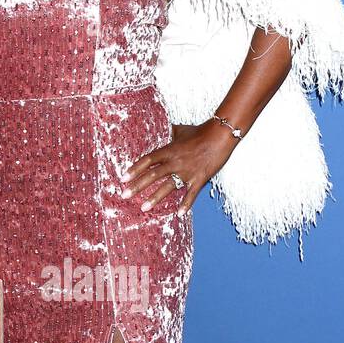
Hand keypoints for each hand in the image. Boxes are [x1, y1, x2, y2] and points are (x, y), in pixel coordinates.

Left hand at [121, 120, 238, 214]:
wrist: (220, 135)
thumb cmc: (200, 131)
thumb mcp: (181, 130)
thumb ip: (169, 132)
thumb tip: (161, 128)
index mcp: (169, 150)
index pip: (148, 160)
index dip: (135, 169)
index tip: (123, 178)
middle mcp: (175, 162)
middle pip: (153, 175)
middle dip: (137, 186)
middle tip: (125, 195)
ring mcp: (187, 172)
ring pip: (168, 187)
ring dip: (154, 198)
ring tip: (143, 208)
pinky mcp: (199, 178)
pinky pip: (191, 194)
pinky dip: (186, 204)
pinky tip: (179, 214)